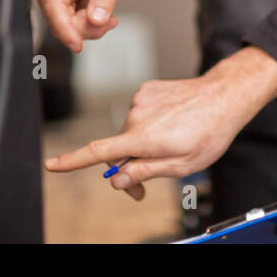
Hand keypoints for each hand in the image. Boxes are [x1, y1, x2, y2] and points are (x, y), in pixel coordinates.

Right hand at [34, 0, 137, 52]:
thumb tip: (95, 19)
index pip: (54, 7)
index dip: (65, 30)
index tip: (77, 45)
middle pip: (57, 20)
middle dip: (84, 28)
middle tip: (109, 21)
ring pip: (62, 25)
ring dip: (86, 27)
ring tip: (107, 15)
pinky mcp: (57, 2)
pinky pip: (67, 24)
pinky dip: (85, 26)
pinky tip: (100, 16)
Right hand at [43, 47, 276, 199]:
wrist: (225, 95)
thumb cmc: (209, 132)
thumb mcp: (181, 165)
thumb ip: (145, 172)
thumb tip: (117, 179)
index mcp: (143, 138)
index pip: (98, 152)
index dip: (72, 162)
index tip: (52, 165)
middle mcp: (136, 116)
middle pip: (116, 149)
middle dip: (126, 168)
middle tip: (142, 187)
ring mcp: (140, 100)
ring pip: (130, 133)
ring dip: (140, 145)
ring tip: (170, 145)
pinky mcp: (147, 89)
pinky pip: (140, 115)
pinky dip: (149, 125)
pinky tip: (172, 125)